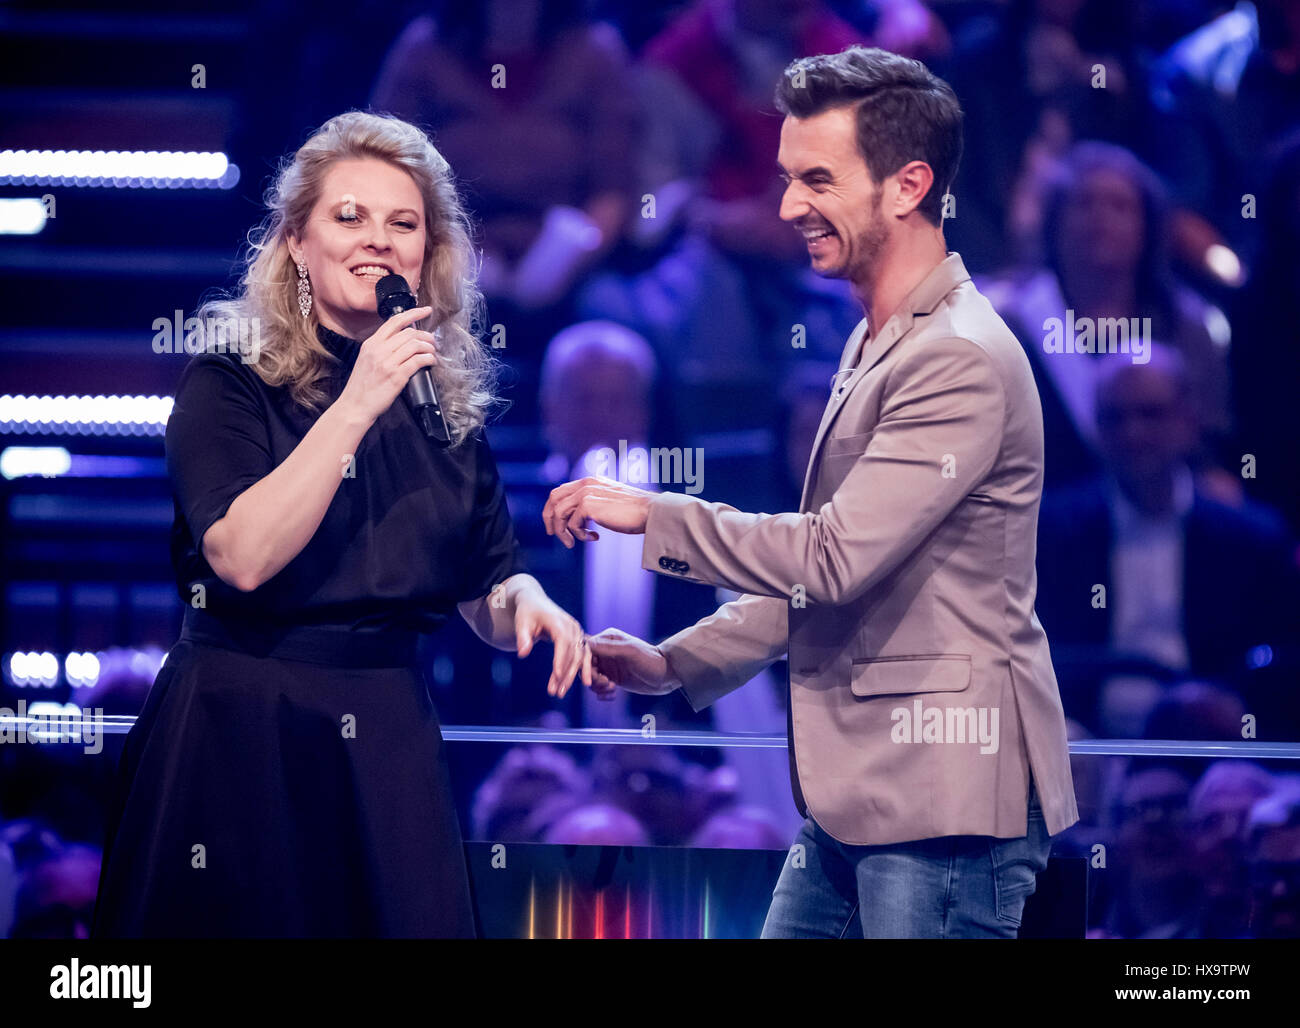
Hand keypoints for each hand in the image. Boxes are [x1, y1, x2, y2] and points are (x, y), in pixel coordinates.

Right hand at [336, 305, 438, 426]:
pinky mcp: (397, 376)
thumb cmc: (362, 386)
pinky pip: (418, 360)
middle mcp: (379, 350)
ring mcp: (388, 362)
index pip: (394, 321)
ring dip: (429, 347)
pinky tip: (431, 362)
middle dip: (426, 335)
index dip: (413, 313)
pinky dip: (429, 359)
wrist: (355, 406)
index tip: (425, 310)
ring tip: (432, 353)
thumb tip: (402, 341)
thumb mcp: (366, 360)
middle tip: (432, 342)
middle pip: (409, 332)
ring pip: (416, 345)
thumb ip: (381, 348)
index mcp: (371, 344)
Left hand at [513, 592, 591, 697]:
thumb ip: (523, 638)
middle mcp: (572, 626)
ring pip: (580, 656)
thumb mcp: (521, 623)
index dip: (561, 660)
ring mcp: (577, 632)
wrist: (535, 602)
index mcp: (558, 622)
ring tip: (561, 692)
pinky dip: (585, 667)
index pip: (563, 642)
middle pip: (573, 653)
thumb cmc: (527, 613)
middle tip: (556, 692)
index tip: (556, 676)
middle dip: (565, 674)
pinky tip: (585, 682)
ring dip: (572, 675)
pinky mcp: (578, 637)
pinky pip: (584, 654)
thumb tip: (523, 654)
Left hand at [542, 476, 653, 547]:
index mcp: (590, 481)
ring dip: (563, 531)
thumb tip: (576, 520)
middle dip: (549, 518)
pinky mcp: (588, 505)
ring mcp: (586, 492)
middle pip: (553, 498)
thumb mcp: (608, 503)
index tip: (556, 526)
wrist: (650, 512)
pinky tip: (593, 538)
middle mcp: (586, 483)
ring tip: (573, 543)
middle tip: (554, 535)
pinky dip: (579, 534)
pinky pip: (572, 523)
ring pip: (559, 512)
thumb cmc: (634, 512)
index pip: (560, 491)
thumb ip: (593, 504)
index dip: (553, 509)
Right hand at [586, 628, 679, 697]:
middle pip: (585, 665)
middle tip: (606, 683)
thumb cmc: (651, 660)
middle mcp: (606, 651)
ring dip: (598, 686)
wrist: (666, 676)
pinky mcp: (613, 678)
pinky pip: (599, 687)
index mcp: (608, 639)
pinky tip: (613, 695)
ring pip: (591, 677)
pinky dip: (602, 693)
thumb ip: (608, 648)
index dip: (584, 664)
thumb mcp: (629, 652)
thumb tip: (586, 643)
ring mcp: (609, 665)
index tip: (591, 678)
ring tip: (612, 689)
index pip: (586, 649)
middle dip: (592, 677)